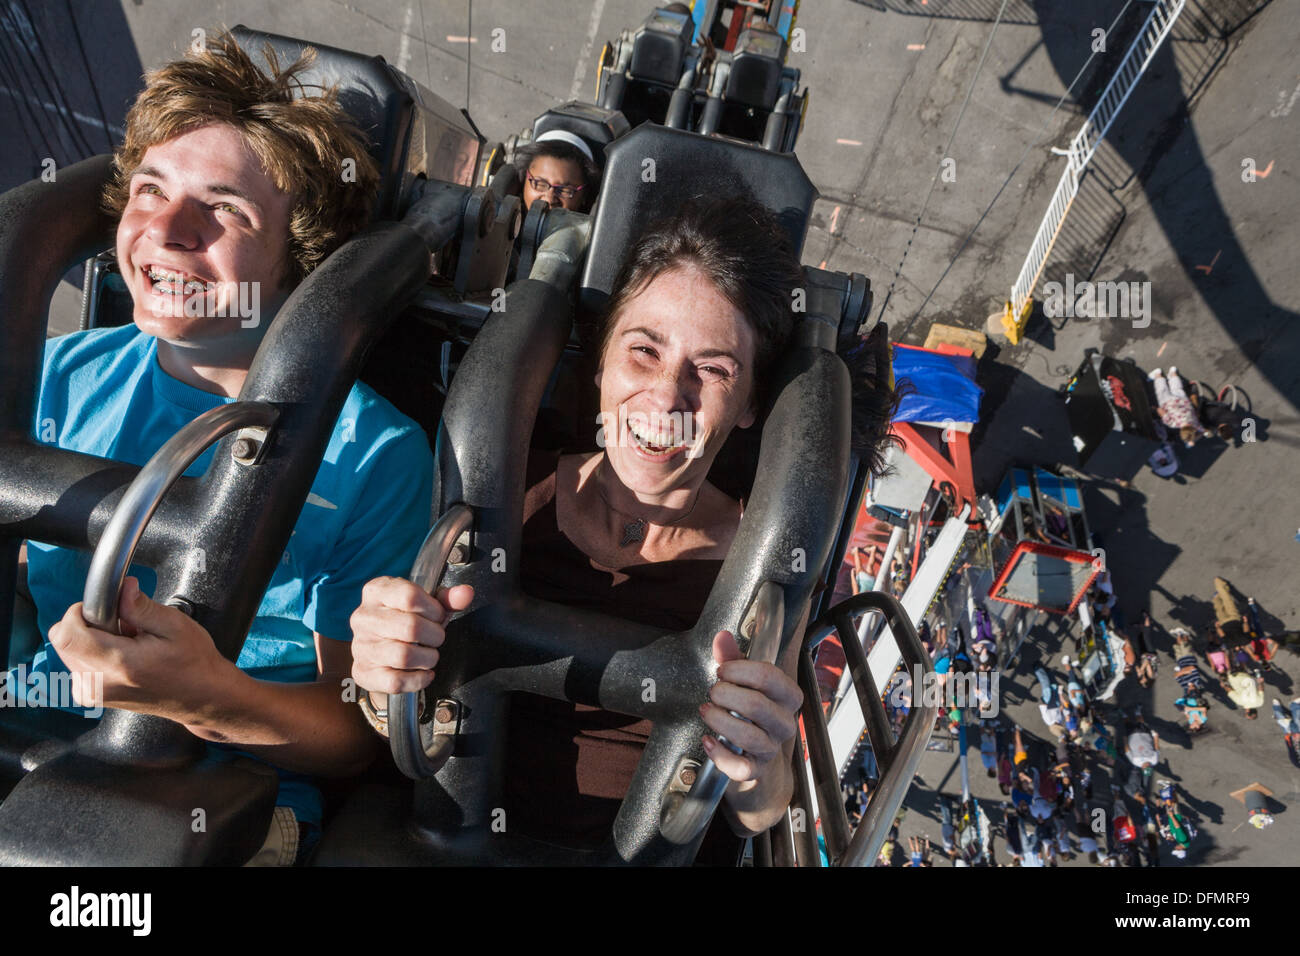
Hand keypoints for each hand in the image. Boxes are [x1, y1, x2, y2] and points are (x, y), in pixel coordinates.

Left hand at [48, 576, 234, 719]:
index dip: (78, 613)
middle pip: (63, 641)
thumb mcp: (175, 625)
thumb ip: (142, 607)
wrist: (201, 696)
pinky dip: (93, 653)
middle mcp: (99, 683)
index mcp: (119, 664)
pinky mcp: (92, 696)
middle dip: (88, 624)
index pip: (66, 635)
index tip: (103, 609)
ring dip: (91, 639)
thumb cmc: (193, 662)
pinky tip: (121, 656)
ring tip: (126, 643)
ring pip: (67, 651)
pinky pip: (75, 664)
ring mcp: (93, 693)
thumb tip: (123, 587)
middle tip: (123, 627)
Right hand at [349, 576, 473, 698]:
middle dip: (435, 635)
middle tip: (436, 638)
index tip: (438, 616)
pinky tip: (424, 673)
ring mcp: (361, 646)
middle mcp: (364, 617)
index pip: (410, 596)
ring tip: (429, 654)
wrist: (382, 653)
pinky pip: (396, 681)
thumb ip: (447, 599)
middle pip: (410, 627)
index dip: (434, 609)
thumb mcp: (426, 604)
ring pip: (404, 656)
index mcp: (376, 591)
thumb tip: (465, 593)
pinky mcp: (364, 673)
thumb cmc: (406, 621)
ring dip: (428, 658)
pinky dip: (418, 680)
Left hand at [700, 630, 801, 788]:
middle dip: (726, 695)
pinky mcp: (756, 769)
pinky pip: (741, 767)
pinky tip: (708, 740)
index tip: (722, 671)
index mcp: (787, 695)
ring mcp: (772, 748)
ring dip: (719, 720)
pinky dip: (720, 754)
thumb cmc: (751, 711)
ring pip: (749, 736)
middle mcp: (784, 722)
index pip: (770, 677)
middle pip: (757, 705)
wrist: (755, 754)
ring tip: (706, 711)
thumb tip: (722, 637)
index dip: (739, 670)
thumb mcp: (744, 681)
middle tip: (713, 692)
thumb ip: (733, 659)